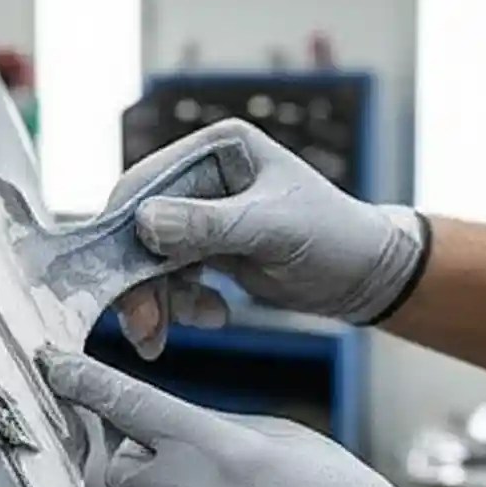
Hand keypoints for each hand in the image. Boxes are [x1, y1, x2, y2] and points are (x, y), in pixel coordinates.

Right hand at [112, 119, 428, 358]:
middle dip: (139, 281)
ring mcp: (201, 210)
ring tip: (168, 338)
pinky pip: (169, 276)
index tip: (117, 280)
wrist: (368, 277)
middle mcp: (202, 173)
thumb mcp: (272, 230)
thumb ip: (207, 225)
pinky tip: (213, 317)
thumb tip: (143, 223)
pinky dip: (179, 304)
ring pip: (150, 257)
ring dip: (157, 300)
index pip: (145, 184)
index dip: (123, 231)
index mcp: (216, 147)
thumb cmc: (334, 238)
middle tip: (143, 329)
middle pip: (139, 225)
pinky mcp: (205, 245)